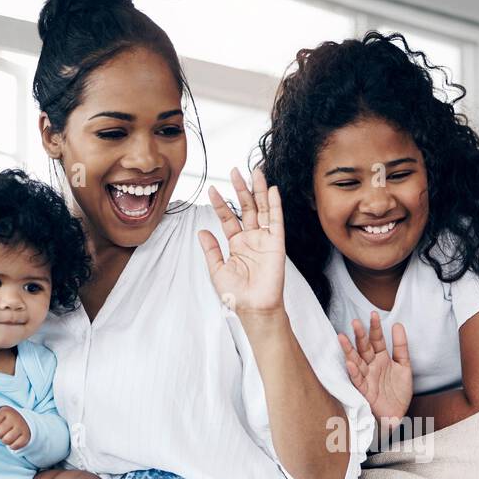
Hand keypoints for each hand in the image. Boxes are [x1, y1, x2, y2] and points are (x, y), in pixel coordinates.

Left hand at [0, 401, 30, 449]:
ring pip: (6, 440)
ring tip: (8, 436)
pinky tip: (14, 440)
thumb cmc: (6, 419)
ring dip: (5, 440)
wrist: (25, 422)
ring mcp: (21, 427)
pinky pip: (14, 446)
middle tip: (3, 431)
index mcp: (6, 411)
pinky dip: (12, 445)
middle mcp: (14, 418)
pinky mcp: (26, 436)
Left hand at [198, 167, 285, 323]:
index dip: (221, 204)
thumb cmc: (236, 295)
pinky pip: (276, 221)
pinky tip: (272, 190)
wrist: (253, 308)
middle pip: (246, 208)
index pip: (228, 218)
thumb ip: (211, 249)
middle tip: (235, 171)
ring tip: (254, 172)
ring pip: (261, 209)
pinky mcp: (277, 244)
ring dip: (258, 191)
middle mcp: (251, 239)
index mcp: (236, 244)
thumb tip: (201, 231)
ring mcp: (264, 240)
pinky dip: (275, 205)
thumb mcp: (217, 270)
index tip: (212, 189)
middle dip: (241, 189)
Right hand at [337, 311, 412, 420]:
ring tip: (342, 337)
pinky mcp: (364, 391)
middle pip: (364, 348)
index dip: (375, 328)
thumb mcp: (404, 366)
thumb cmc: (398, 392)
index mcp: (381, 358)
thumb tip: (397, 324)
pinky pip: (358, 380)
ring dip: (349, 350)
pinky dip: (354, 372)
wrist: (397, 415)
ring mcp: (366, 377)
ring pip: (355, 361)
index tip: (374, 314)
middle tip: (355, 322)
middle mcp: (371, 366)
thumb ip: (401, 346)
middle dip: (360, 335)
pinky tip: (350, 363)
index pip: (376, 340)